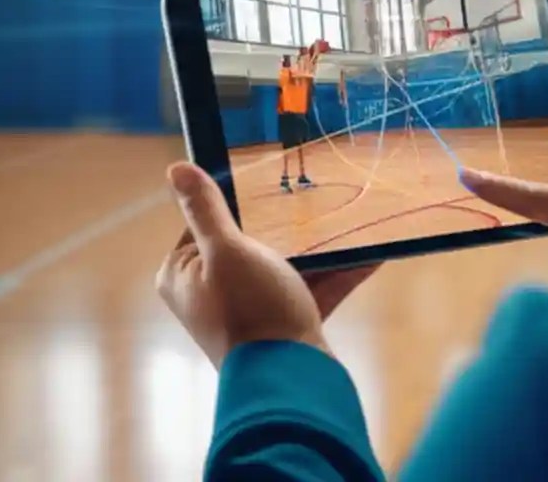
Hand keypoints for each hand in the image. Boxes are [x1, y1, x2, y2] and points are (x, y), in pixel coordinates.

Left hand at [156, 163, 377, 367]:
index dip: (236, 203)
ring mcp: (249, 310)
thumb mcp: (227, 250)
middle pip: (250, 244)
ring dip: (318, 248)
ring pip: (285, 267)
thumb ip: (205, 210)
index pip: (205, 223)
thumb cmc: (250, 309)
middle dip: (284, 225)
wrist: (290, 379)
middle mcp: (210, 292)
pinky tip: (371, 253)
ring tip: (347, 218)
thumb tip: (176, 169)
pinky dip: (337, 273)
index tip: (270, 182)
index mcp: (183, 273)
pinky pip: (311, 289)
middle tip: (314, 195)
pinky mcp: (283, 326)